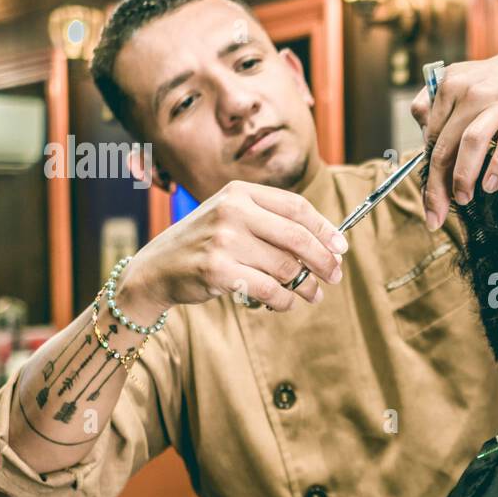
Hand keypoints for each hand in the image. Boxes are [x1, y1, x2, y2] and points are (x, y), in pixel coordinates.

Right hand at [115, 181, 348, 316]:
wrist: (156, 268)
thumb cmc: (205, 245)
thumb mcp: (232, 219)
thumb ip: (271, 224)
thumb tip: (327, 245)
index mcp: (240, 193)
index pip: (296, 207)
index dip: (325, 229)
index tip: (341, 247)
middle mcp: (232, 211)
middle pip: (297, 237)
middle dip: (323, 259)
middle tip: (336, 275)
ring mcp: (224, 240)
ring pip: (286, 267)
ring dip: (306, 285)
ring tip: (313, 294)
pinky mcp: (218, 271)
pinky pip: (269, 290)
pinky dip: (284, 300)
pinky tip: (286, 303)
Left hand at [411, 48, 497, 229]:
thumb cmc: (494, 82)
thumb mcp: (459, 82)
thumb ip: (434, 107)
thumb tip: (423, 140)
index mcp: (448, 86)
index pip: (430, 136)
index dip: (427, 171)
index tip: (429, 195)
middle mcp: (470, 92)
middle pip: (445, 145)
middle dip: (438, 185)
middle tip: (437, 212)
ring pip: (471, 144)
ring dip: (463, 177)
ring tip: (463, 199)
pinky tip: (490, 185)